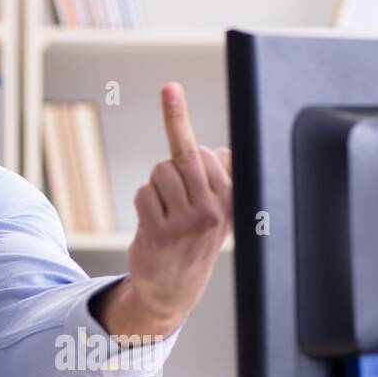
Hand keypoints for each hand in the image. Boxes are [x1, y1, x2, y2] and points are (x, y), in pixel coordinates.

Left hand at [123, 82, 232, 332]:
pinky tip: (154, 225)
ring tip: (166, 212)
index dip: (180, 126)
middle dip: (171, 165)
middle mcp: (216, 209)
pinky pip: (143, 193)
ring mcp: (189, 223)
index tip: (169, 87)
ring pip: (160, 172)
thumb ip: (220, 174)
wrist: (174, 289)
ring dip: (156, 186)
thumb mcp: (219, 206)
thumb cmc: (194, 238)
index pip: (207, 150)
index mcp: (234, 198)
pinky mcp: (161, 233)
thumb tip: (218, 148)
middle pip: (183, 155)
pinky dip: (143, 202)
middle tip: (175, 194)